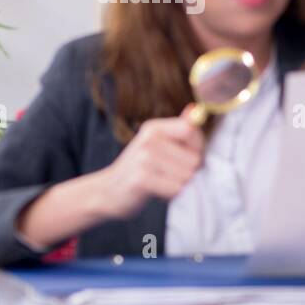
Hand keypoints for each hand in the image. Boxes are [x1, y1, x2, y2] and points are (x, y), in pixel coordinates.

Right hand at [99, 105, 204, 220]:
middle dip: (187, 171)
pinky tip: (156, 191)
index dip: (196, 149)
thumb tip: (195, 109)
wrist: (108, 191)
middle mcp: (148, 139)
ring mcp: (144, 158)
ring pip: (186, 176)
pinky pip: (175, 189)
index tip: (182, 157)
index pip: (192, 131)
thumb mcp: (157, 144)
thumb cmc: (140, 168)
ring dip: (178, 184)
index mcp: (154, 128)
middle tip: (167, 174)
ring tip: (160, 182)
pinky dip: (170, 195)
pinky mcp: (141, 179)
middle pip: (194, 159)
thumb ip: (179, 129)